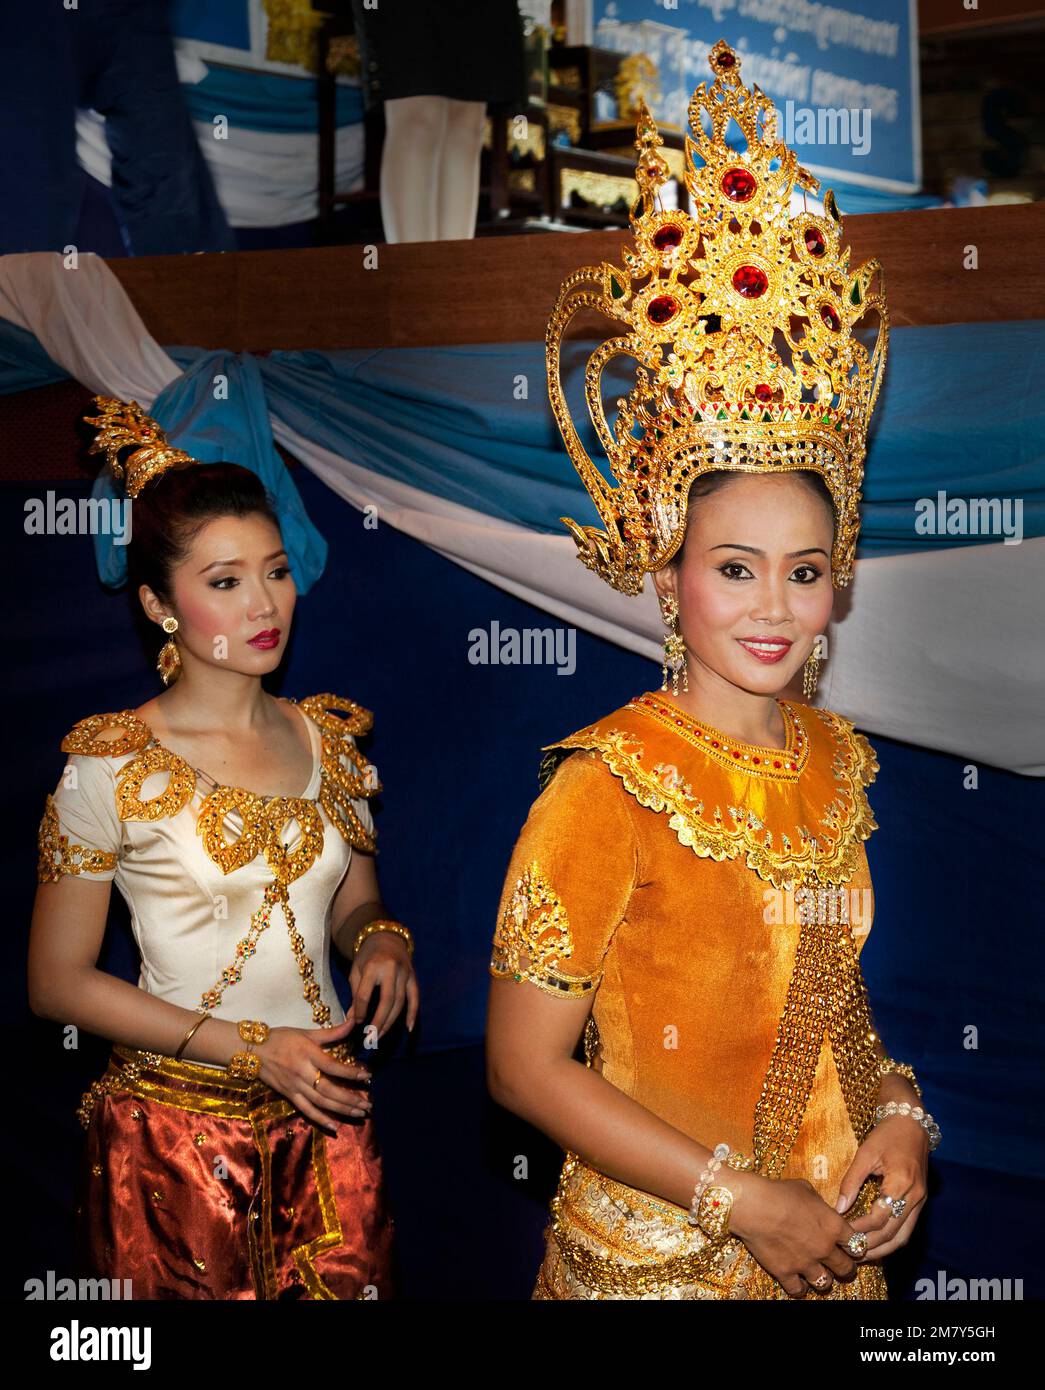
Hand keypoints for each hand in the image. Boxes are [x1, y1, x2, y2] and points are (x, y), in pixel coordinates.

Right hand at [255, 1017, 372, 1135]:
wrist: (252, 1050)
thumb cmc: (281, 1038)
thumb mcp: (306, 1032)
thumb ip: (331, 1032)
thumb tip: (353, 1022)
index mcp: (308, 1054)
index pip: (333, 1066)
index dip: (351, 1073)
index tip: (367, 1076)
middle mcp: (302, 1073)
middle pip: (329, 1090)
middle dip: (350, 1099)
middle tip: (368, 1104)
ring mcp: (295, 1087)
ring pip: (321, 1103)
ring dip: (341, 1110)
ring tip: (360, 1114)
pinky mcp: (289, 1096)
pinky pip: (306, 1110)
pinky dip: (320, 1120)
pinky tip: (335, 1126)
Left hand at [347, 932, 418, 1039]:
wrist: (386, 937)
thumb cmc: (367, 956)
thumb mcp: (356, 971)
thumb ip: (355, 994)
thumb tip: (351, 1019)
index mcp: (372, 966)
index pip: (365, 995)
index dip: (359, 1011)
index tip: (356, 1022)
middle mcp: (390, 969)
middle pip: (386, 1001)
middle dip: (378, 1022)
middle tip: (371, 1038)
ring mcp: (404, 973)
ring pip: (400, 1002)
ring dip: (391, 1021)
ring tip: (381, 1035)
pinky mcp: (413, 977)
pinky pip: (415, 998)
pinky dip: (412, 1014)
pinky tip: (409, 1028)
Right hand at [729, 1172, 861, 1297]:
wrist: (753, 1205)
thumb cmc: (779, 1192)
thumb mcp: (805, 1189)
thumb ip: (819, 1204)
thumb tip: (820, 1209)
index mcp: (833, 1225)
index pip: (856, 1243)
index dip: (853, 1245)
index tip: (848, 1246)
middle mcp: (824, 1248)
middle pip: (846, 1268)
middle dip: (844, 1267)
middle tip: (838, 1264)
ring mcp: (805, 1263)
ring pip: (825, 1283)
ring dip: (822, 1277)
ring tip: (816, 1272)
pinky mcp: (786, 1273)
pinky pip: (799, 1290)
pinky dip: (800, 1287)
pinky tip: (797, 1280)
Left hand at [836, 1113, 929, 1261]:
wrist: (911, 1122)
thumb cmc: (886, 1135)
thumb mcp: (865, 1154)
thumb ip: (852, 1181)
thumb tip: (839, 1208)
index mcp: (900, 1182)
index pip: (879, 1217)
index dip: (859, 1228)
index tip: (842, 1232)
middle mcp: (915, 1196)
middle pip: (893, 1233)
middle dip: (871, 1246)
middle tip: (850, 1253)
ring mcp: (921, 1200)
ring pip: (904, 1236)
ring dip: (884, 1249)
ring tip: (862, 1255)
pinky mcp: (921, 1201)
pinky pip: (908, 1228)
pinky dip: (893, 1239)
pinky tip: (878, 1243)